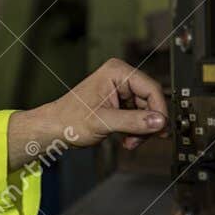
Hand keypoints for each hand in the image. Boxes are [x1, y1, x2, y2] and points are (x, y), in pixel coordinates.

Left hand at [6, 58, 167, 167]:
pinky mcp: (120, 103)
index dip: (159, 110)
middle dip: (147, 123)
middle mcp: (120, 77)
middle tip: (140, 140)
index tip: (160, 129)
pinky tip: (126, 139)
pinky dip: (135, 130)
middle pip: (151, 101)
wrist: (55, 129)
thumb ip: (133, 121)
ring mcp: (121, 90)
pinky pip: (138, 117)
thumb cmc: (69, 120)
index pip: (151, 88)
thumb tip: (159, 121)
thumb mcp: (103, 121)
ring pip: (146, 111)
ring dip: (141, 130)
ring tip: (130, 142)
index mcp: (116, 71)